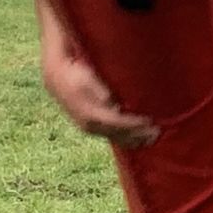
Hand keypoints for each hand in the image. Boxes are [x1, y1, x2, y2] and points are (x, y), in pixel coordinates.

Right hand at [42, 45, 156, 147]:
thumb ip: (100, 92)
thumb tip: (113, 105)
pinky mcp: (89, 126)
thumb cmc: (75, 73)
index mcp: (89, 113)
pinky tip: (135, 139)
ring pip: (113, 137)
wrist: (56, 76)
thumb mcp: (88, 79)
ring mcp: (88, 127)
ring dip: (132, 139)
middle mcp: (89, 124)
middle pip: (117, 134)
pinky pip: (109, 135)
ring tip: (150, 139)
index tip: (150, 122)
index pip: (116, 122)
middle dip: (137, 135)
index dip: (133, 124)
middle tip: (157, 133)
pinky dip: (123, 138)